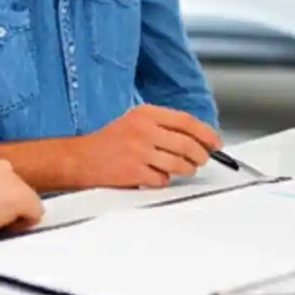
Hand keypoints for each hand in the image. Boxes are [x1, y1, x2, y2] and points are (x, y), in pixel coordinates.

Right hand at [72, 105, 221, 188]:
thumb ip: (162, 125)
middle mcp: (143, 130)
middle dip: (200, 155)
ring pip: (179, 164)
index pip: (186, 121)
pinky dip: (164, 180)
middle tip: (202, 159)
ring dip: (186, 169)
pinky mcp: (135, 173)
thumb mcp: (135, 121)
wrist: (80, 158)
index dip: (205, 132)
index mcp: (145, 114)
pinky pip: (163, 180)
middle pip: (186, 144)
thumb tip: (195, 135)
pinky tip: (155, 176)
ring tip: (184, 169)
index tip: (215, 141)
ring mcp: (139, 152)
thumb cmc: (108, 141)